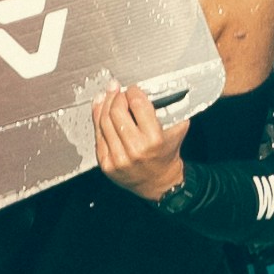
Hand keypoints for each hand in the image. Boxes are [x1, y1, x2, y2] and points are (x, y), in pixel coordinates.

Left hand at [89, 76, 187, 203]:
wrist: (160, 183)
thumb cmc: (166, 157)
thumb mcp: (175, 132)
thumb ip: (170, 111)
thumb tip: (153, 91)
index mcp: (153, 140)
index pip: (138, 105)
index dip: (133, 92)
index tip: (133, 89)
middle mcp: (135, 149)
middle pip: (117, 111)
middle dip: (117, 96)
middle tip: (118, 90)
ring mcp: (118, 158)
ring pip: (104, 121)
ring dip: (105, 104)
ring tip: (108, 95)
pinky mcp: (107, 164)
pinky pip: (98, 136)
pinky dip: (97, 119)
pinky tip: (100, 110)